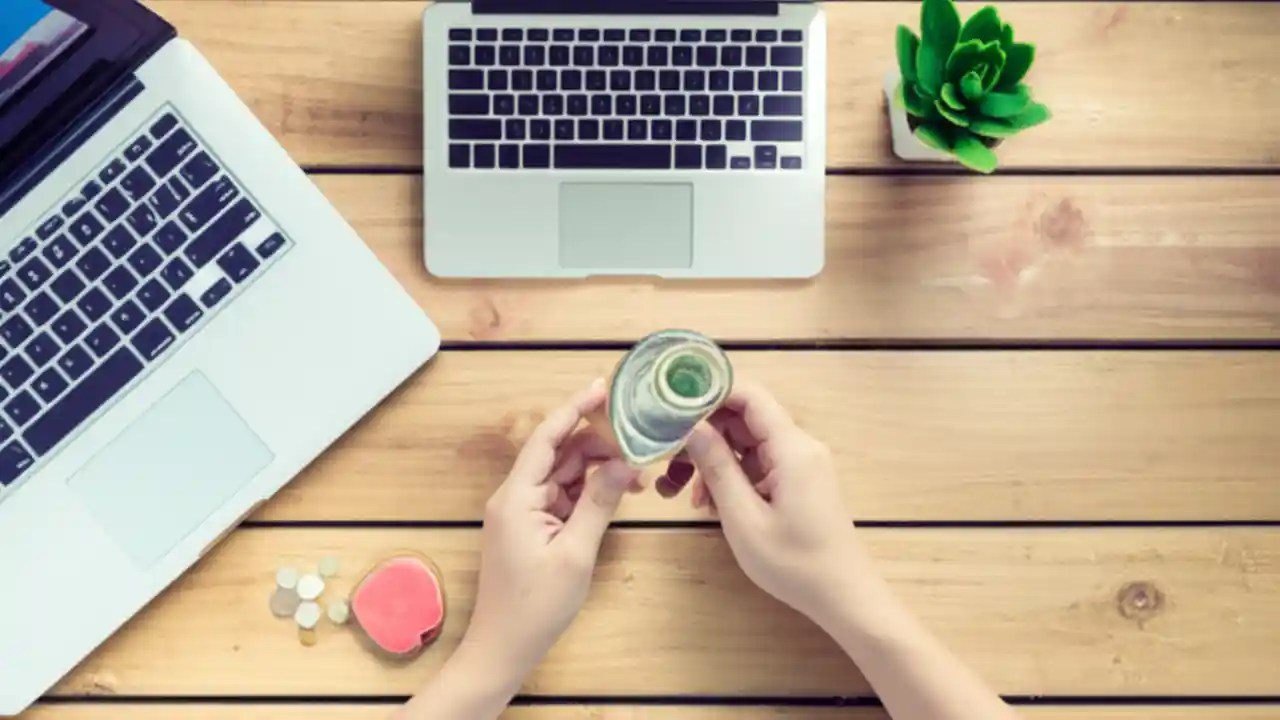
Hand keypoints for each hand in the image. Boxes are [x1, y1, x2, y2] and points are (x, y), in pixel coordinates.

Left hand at [462, 379, 639, 679]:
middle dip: (598, 444)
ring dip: (597, 470)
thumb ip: (599, 503)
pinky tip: (616, 492)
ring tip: (637, 472)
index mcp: (516, 497)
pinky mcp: (529, 528)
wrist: (502, 649)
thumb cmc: (535, 607)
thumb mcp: (575, 553)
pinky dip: (587, 493)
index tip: (603, 388)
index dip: (574, 409)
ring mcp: (520, 513)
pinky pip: (561, 497)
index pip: (547, 438)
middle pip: (558, 453)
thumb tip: (623, 463)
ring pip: (563, 475)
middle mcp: (513, 497)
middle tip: (639, 442)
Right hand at [661, 382, 880, 622]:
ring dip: (716, 460)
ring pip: (748, 443)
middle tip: (671, 460)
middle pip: (745, 418)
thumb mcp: (744, 518)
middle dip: (706, 434)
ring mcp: (801, 464)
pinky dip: (733, 476)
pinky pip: (759, 464)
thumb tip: (692, 427)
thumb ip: (718, 468)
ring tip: (690, 495)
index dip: (710, 393)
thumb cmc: (795, 564)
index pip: (750, 396)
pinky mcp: (799, 481)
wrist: (844, 597)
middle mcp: (800, 447)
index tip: (674, 407)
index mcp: (792, 449)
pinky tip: (713, 503)